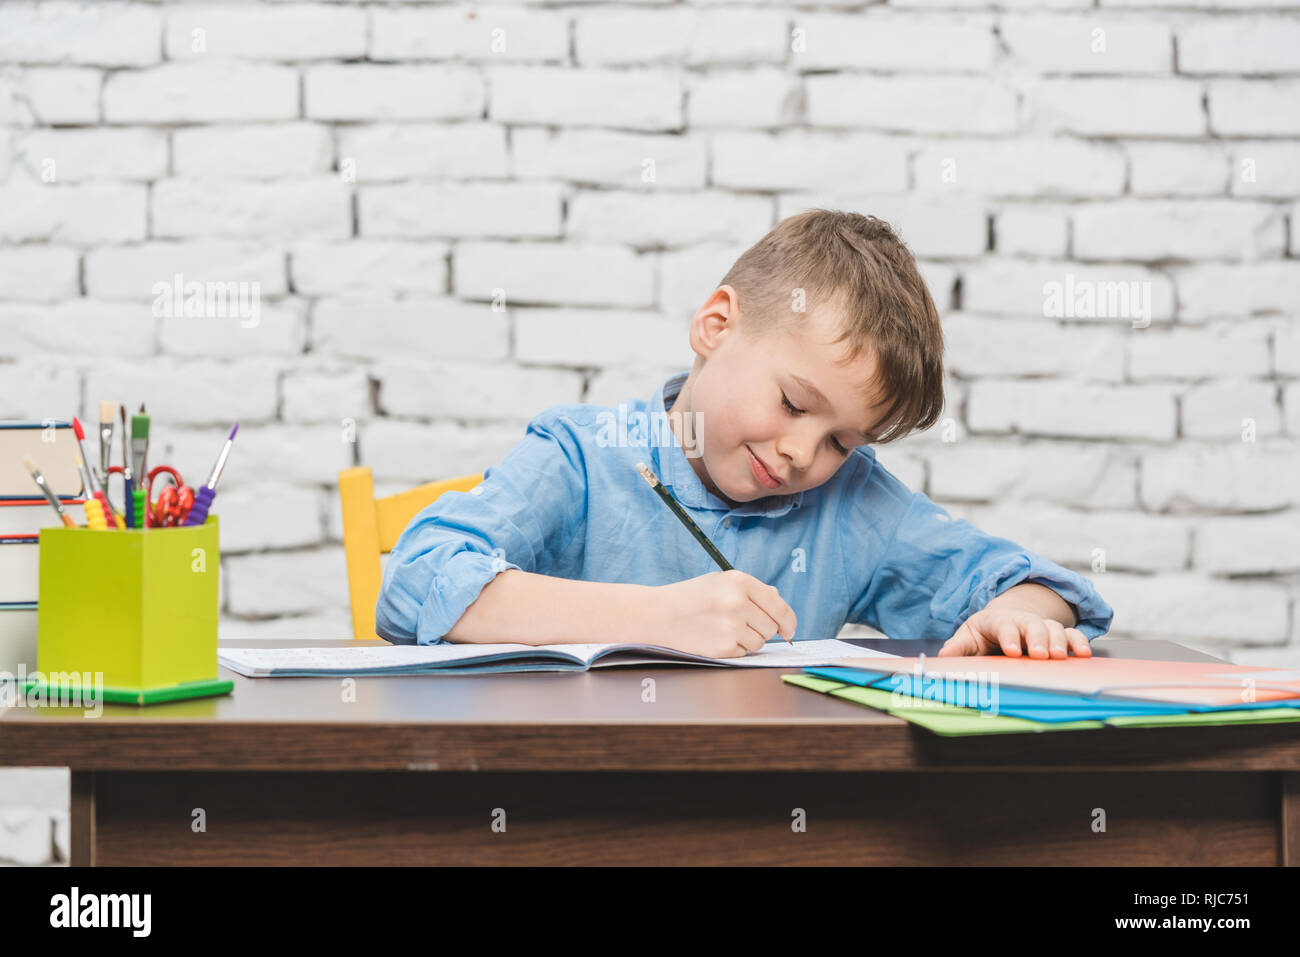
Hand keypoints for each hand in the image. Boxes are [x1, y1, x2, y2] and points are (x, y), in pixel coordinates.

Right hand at [651, 570, 796, 657]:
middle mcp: (739, 603)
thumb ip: (752, 590)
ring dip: (748, 639)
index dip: (789, 622)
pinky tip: (715, 637)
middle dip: (762, 629)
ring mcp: (731, 626)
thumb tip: (779, 599)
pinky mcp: (723, 647)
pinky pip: (743, 653)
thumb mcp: (721, 582)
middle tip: (741, 623)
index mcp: (741, 582)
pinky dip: (734, 648)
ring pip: (759, 642)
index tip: (789, 630)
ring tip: (724, 628)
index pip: (780, 607)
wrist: (659, 613)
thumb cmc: (692, 596)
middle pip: (771, 627)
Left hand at [938, 605, 1090, 658]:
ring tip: (1060, 657)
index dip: (1008, 636)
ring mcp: (1041, 627)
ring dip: (1059, 642)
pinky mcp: (1057, 635)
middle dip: (1037, 639)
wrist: (1004, 622)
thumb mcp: (968, 638)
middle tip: (1040, 655)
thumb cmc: (984, 634)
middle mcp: (1022, 621)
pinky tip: (1084, 654)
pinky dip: (1079, 642)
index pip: (1003, 625)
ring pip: (1053, 629)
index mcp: (996, 621)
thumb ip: (958, 648)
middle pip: (1032, 625)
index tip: (1012, 651)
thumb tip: (942, 658)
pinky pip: (1072, 635)